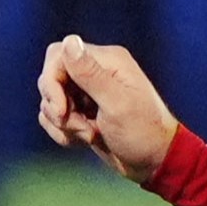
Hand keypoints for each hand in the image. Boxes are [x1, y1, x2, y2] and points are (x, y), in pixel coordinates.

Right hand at [38, 35, 178, 183]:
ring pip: (51, 99)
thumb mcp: (118, 104)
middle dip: (58, 106)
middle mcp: (96, 71)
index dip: (52, 82)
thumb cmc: (144, 134)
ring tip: (89, 135)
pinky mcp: (83, 111)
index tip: (61, 110)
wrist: (155, 164)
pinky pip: (55, 116)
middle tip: (82, 127)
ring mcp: (88, 92)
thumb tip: (70, 41)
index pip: (58, 55)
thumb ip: (91, 74)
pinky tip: (82, 141)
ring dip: (63, 122)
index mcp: (108, 61)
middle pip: (51, 77)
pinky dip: (62, 131)